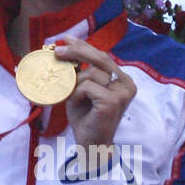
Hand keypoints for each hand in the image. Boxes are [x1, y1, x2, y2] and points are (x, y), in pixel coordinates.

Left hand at [55, 38, 135, 154]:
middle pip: (101, 58)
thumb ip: (81, 73)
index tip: (66, 40)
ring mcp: (122, 92)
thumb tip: (65, 50)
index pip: (103, 57)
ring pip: (91, 74)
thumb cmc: (86, 118)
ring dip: (76, 84)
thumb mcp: (82, 91)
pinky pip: (87, 87)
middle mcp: (126, 84)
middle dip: (77, 52)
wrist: (91, 144)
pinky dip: (77, 95)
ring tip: (74, 98)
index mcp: (122, 80)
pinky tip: (79, 105)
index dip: (84, 46)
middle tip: (58, 51)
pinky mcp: (112, 101)